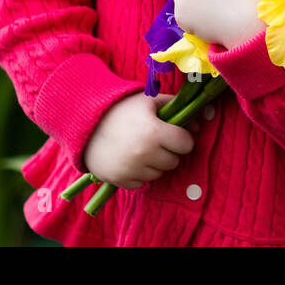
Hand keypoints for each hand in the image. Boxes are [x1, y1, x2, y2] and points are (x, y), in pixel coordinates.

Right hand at [82, 92, 199, 189]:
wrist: (85, 123)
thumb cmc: (121, 109)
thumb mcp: (149, 101)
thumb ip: (175, 106)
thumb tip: (199, 123)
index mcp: (155, 132)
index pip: (186, 144)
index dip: (182, 138)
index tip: (173, 133)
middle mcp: (144, 154)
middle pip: (175, 161)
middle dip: (170, 151)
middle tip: (157, 142)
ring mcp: (131, 169)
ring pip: (159, 174)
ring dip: (156, 164)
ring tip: (142, 149)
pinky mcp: (120, 180)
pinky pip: (142, 183)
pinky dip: (140, 174)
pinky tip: (132, 160)